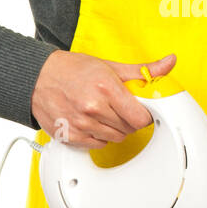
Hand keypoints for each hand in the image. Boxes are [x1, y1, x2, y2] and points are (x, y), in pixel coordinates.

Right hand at [30, 51, 176, 146]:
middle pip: (129, 128)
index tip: (139, 108)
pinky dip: (99, 136)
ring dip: (115, 128)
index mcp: (106, 88)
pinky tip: (92, 122)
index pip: (141, 117)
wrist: (37, 77)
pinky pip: (98, 145)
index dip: (144, 114)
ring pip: (116, 138)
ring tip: (104, 113)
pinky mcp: (71, 136)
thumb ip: (142, 70)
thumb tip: (169, 63)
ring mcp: (81, 124)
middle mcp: (93, 108)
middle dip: (129, 119)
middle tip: (118, 107)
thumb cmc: (72, 69)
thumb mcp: (109, 66)